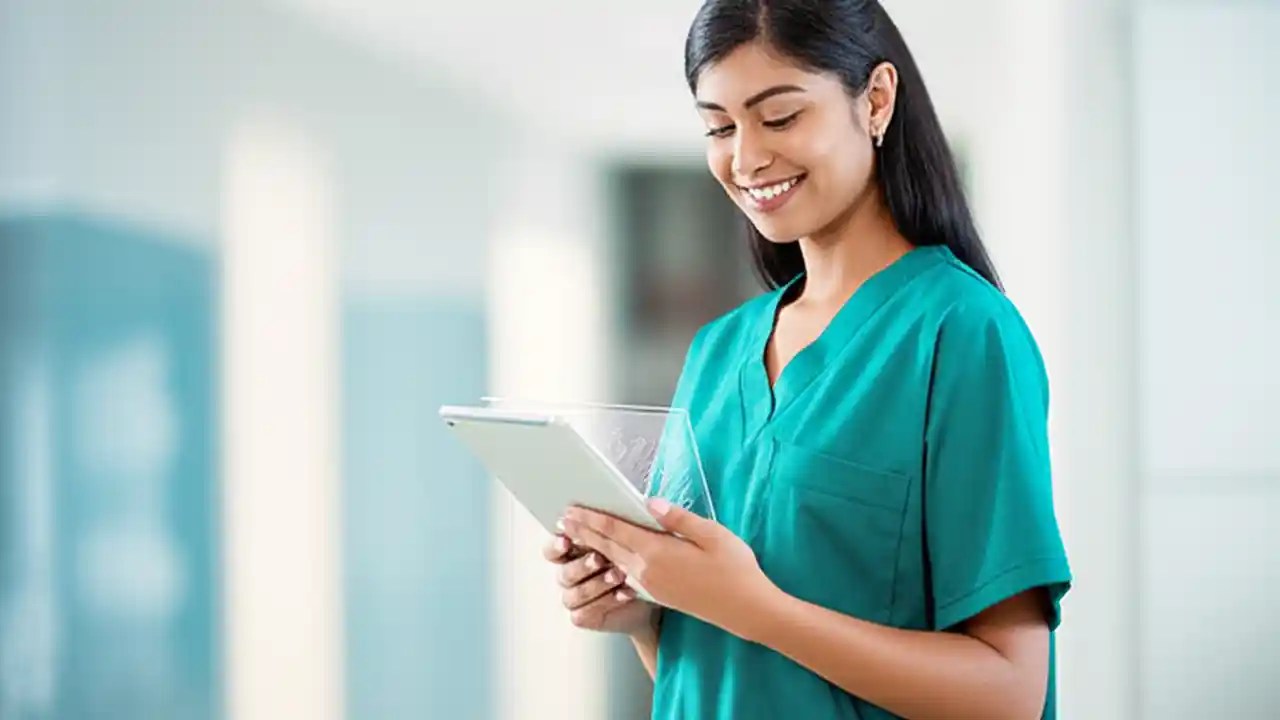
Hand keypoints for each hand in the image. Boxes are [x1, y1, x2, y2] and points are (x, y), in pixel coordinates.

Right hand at [543, 531, 658, 635]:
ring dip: (595, 584)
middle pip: (564, 573)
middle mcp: (570, 575)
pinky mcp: (584, 616)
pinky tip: (624, 594)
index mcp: (572, 553)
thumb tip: (626, 509)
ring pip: (573, 594)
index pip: (552, 550)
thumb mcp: (628, 540)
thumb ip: (617, 527)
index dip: (555, 546)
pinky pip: (585, 613)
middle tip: (599, 559)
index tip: (567, 541)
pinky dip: (605, 603)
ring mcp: (575, 597)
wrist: (653, 594)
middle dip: (582, 566)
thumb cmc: (635, 560)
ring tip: (619, 575)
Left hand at [561, 498, 777, 638]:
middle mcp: (647, 571)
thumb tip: (650, 502)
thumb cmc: (734, 568)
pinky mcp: (658, 594)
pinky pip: (626, 574)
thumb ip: (678, 518)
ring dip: (594, 548)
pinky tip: (608, 558)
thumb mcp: (712, 534)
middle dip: (583, 532)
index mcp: (657, 552)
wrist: (745, 609)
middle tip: (561, 521)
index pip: (615, 531)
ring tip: (577, 537)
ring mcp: (650, 585)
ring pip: (614, 561)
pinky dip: (611, 562)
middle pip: (607, 547)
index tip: (571, 510)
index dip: (591, 519)